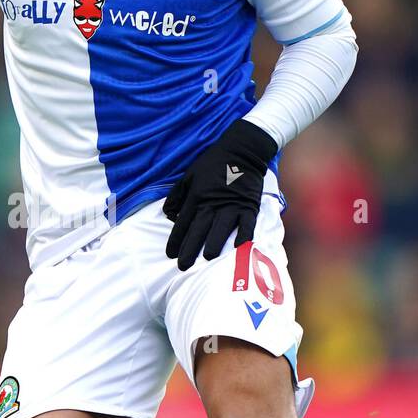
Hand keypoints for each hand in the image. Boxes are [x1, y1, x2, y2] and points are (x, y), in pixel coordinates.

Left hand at [163, 118, 277, 270]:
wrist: (241, 150)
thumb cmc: (212, 164)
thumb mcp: (188, 176)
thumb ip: (177, 196)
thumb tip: (168, 214)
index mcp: (196, 197)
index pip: (183, 223)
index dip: (176, 240)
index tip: (170, 255)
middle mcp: (212, 203)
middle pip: (199, 230)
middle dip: (190, 249)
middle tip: (183, 267)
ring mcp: (232, 205)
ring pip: (221, 228)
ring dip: (214, 243)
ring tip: (207, 259)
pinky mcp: (249, 205)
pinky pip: (246, 223)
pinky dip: (243, 235)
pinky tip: (238, 247)